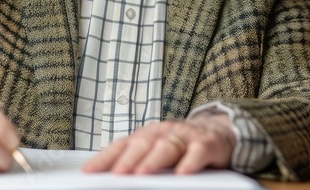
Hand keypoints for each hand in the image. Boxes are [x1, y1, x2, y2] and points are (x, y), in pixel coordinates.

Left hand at [83, 115, 236, 174]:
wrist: (220, 134)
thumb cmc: (183, 146)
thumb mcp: (158, 152)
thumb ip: (138, 162)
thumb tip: (112, 177)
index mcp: (147, 135)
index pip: (122, 146)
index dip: (105, 158)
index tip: (89, 172)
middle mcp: (164, 132)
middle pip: (143, 144)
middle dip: (128, 160)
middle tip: (117, 174)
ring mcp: (186, 136)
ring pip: (168, 146)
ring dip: (154, 159)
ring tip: (142, 173)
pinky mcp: (208, 143)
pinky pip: (198, 151)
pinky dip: (190, 161)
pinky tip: (182, 172)